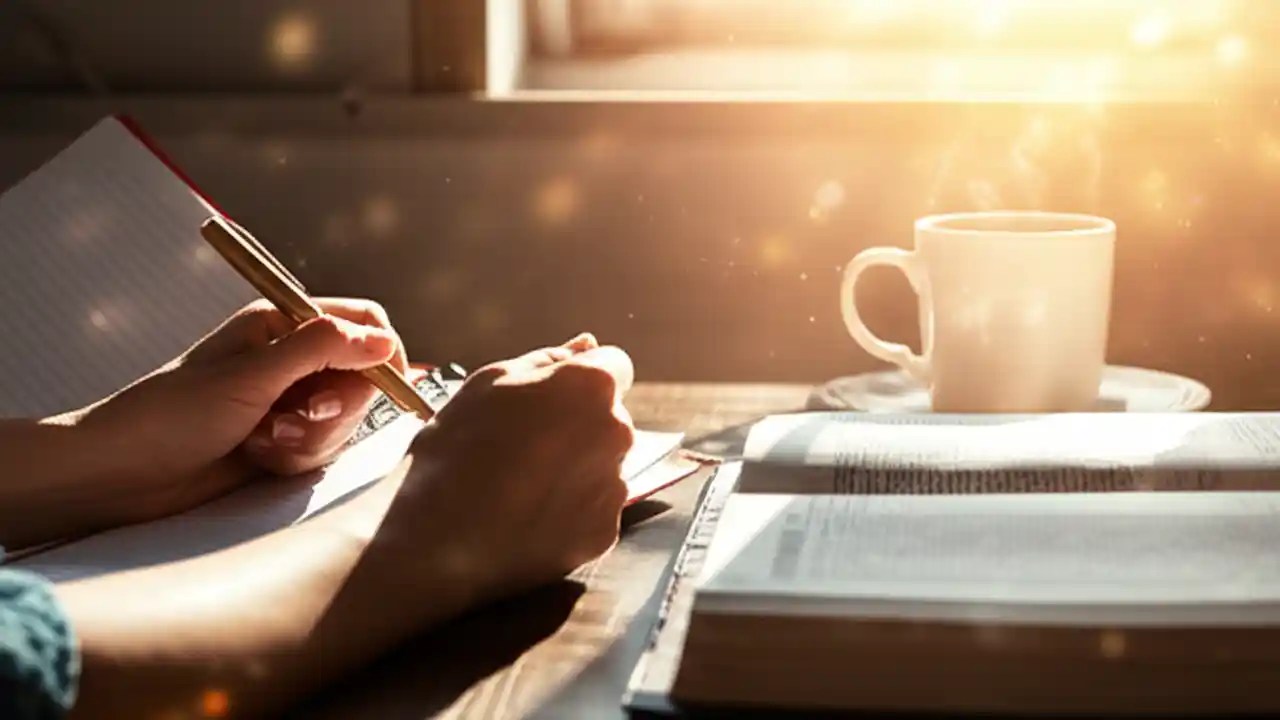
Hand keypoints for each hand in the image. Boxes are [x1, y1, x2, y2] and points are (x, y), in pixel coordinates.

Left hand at [76, 298, 409, 526]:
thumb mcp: (250, 375)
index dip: (382, 354)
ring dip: (311, 437)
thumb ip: (320, 349)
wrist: (123, 473)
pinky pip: (323, 447)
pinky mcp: (284, 437)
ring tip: (262, 442)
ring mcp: (289, 399)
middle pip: (362, 377)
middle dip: (334, 409)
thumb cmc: (171, 414)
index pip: (363, 322)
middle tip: (293, 420)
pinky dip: (296, 456)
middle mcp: (292, 357)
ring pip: (344, 419)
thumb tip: (384, 341)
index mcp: (282, 323)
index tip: (385, 387)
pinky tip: (257, 456)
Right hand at [379, 333, 634, 606]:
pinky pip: (594, 511)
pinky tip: (527, 516)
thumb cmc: (455, 450)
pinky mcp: (604, 532)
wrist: (436, 541)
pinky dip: (570, 512)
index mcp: (591, 386)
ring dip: (575, 469)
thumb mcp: (488, 382)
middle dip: (578, 425)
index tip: (548, 399)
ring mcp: (615, 487)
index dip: (579, 380)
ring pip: (603, 465)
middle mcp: (617, 433)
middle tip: (523, 447)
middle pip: (610, 419)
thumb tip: (587, 345)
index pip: (614, 366)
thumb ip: (548, 359)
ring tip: (519, 487)